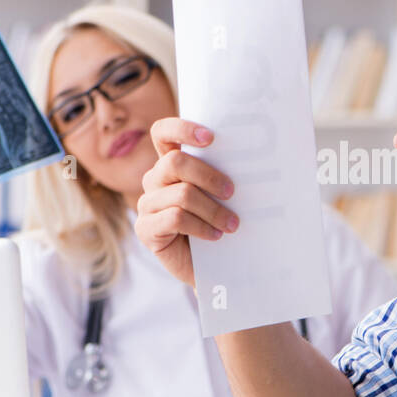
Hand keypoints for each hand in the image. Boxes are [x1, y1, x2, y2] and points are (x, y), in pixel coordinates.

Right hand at [134, 117, 238, 287]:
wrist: (213, 266)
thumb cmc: (220, 224)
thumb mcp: (222, 196)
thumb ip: (222, 176)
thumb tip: (250, 159)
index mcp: (171, 164)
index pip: (163, 133)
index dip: (182, 129)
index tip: (210, 137)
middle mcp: (154, 180)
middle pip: (175, 163)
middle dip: (209, 176)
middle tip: (233, 192)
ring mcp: (147, 204)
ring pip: (181, 194)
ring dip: (213, 209)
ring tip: (233, 224)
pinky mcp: (145, 229)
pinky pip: (175, 218)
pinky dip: (201, 226)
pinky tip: (215, 235)